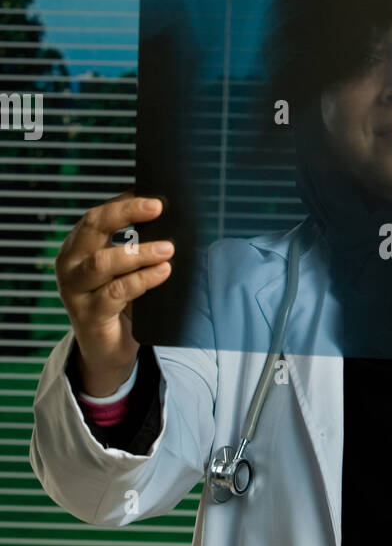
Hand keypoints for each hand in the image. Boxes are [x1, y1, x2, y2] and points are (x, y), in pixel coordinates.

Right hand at [55, 194, 173, 394]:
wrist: (106, 349)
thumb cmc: (118, 301)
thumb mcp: (125, 269)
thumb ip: (135, 245)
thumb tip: (167, 217)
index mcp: (77, 246)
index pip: (96, 216)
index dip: (123, 202)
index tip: (152, 195)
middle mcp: (70, 264)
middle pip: (93, 228)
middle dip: (126, 213)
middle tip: (157, 207)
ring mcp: (75, 290)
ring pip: (104, 262)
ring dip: (139, 252)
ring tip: (168, 248)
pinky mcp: (88, 315)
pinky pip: (116, 292)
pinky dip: (142, 279)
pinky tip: (162, 272)